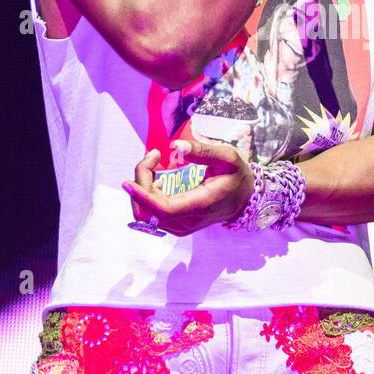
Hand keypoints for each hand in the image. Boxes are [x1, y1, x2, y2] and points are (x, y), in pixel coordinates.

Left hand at [121, 140, 254, 236]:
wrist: (245, 199)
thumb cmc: (237, 176)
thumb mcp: (228, 158)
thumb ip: (203, 151)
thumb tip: (175, 147)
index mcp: (201, 205)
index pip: (164, 210)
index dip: (143, 197)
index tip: (128, 182)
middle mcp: (187, 222)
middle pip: (148, 212)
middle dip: (141, 183)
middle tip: (153, 156)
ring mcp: (180, 226)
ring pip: (146, 215)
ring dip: (142, 187)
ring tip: (155, 162)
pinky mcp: (176, 225)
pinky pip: (151, 214)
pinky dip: (147, 194)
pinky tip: (157, 176)